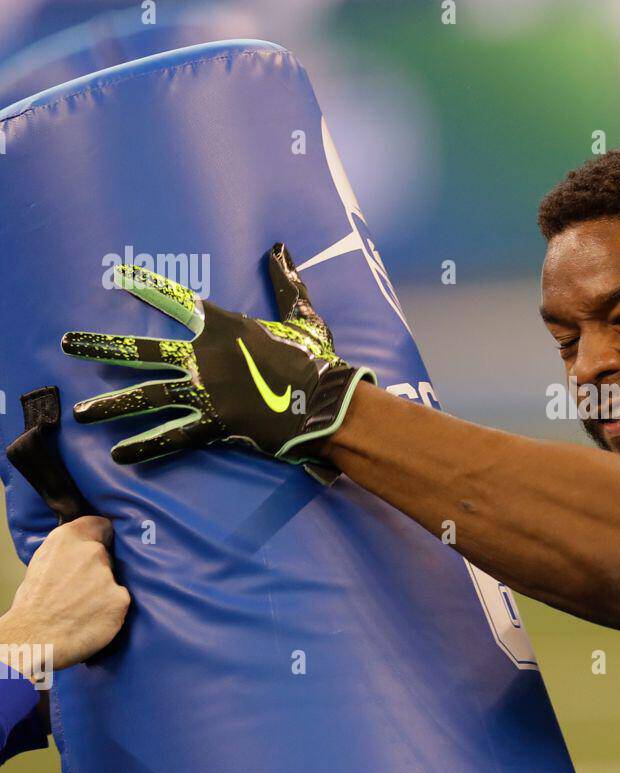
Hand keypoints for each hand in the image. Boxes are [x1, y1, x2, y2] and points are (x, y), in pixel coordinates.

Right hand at [0, 517, 129, 674]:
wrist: (32, 638)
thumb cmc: (33, 603)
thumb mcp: (43, 561)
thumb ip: (68, 549)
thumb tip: (86, 544)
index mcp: (68, 538)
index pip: (101, 525)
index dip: (101, 537)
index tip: (100, 547)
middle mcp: (91, 551)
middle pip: (108, 556)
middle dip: (99, 570)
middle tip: (80, 590)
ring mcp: (108, 575)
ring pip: (114, 580)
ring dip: (104, 591)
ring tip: (83, 607)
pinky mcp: (121, 598)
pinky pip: (121, 600)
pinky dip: (111, 610)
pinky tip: (93, 618)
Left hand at [61, 243, 375, 469]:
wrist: (327, 403)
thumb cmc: (317, 359)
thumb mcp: (303, 315)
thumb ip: (285, 283)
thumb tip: (280, 248)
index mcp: (225, 327)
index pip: (178, 301)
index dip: (147, 287)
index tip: (118, 275)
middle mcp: (206, 357)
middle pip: (143, 349)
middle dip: (102, 347)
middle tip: (68, 344)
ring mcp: (207, 392)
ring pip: (147, 396)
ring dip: (111, 404)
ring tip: (80, 412)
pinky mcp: (215, 424)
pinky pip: (173, 436)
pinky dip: (146, 446)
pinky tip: (119, 453)